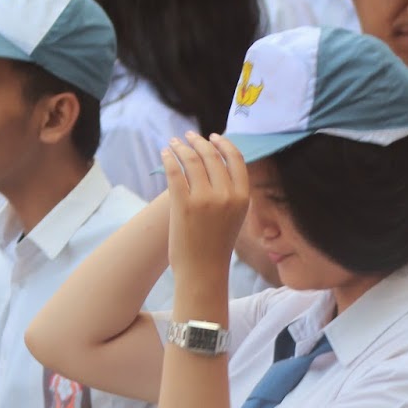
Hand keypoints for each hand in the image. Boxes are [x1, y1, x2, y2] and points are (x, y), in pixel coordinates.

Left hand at [162, 132, 249, 278]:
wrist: (203, 271)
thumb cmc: (216, 245)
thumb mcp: (235, 216)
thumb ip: (230, 192)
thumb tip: (216, 164)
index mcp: (242, 197)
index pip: (236, 159)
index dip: (224, 144)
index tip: (212, 136)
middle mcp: (226, 195)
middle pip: (212, 156)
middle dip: (198, 142)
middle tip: (188, 136)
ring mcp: (204, 199)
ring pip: (192, 160)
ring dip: (181, 147)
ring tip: (174, 143)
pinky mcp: (183, 204)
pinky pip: (175, 172)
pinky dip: (169, 158)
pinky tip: (165, 153)